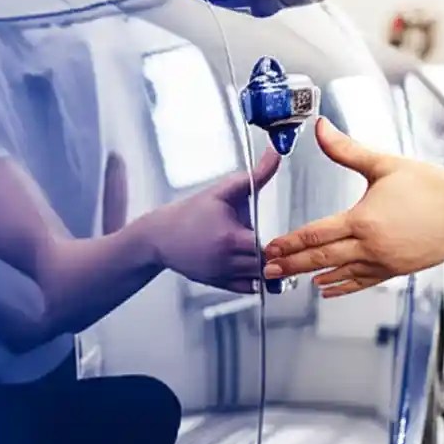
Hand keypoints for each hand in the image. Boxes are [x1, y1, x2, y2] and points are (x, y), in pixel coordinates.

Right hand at [152, 149, 280, 292]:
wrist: (160, 236)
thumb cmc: (192, 212)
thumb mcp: (223, 191)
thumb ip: (255, 175)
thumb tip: (276, 154)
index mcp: (231, 238)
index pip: (267, 249)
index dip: (277, 246)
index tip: (281, 238)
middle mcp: (227, 262)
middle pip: (265, 267)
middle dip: (275, 258)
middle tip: (283, 249)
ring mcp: (222, 276)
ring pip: (258, 281)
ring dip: (267, 270)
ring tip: (272, 256)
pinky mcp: (218, 284)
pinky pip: (246, 290)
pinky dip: (255, 281)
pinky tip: (255, 266)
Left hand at [263, 119, 443, 297]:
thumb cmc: (430, 184)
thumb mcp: (385, 164)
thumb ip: (346, 149)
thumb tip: (320, 126)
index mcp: (364, 220)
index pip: (316, 234)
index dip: (290, 242)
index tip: (270, 247)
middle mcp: (371, 246)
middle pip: (321, 258)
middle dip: (291, 264)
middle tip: (267, 270)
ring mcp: (384, 263)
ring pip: (339, 274)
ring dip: (312, 277)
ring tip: (289, 280)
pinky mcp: (396, 270)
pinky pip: (361, 282)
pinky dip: (341, 286)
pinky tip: (326, 287)